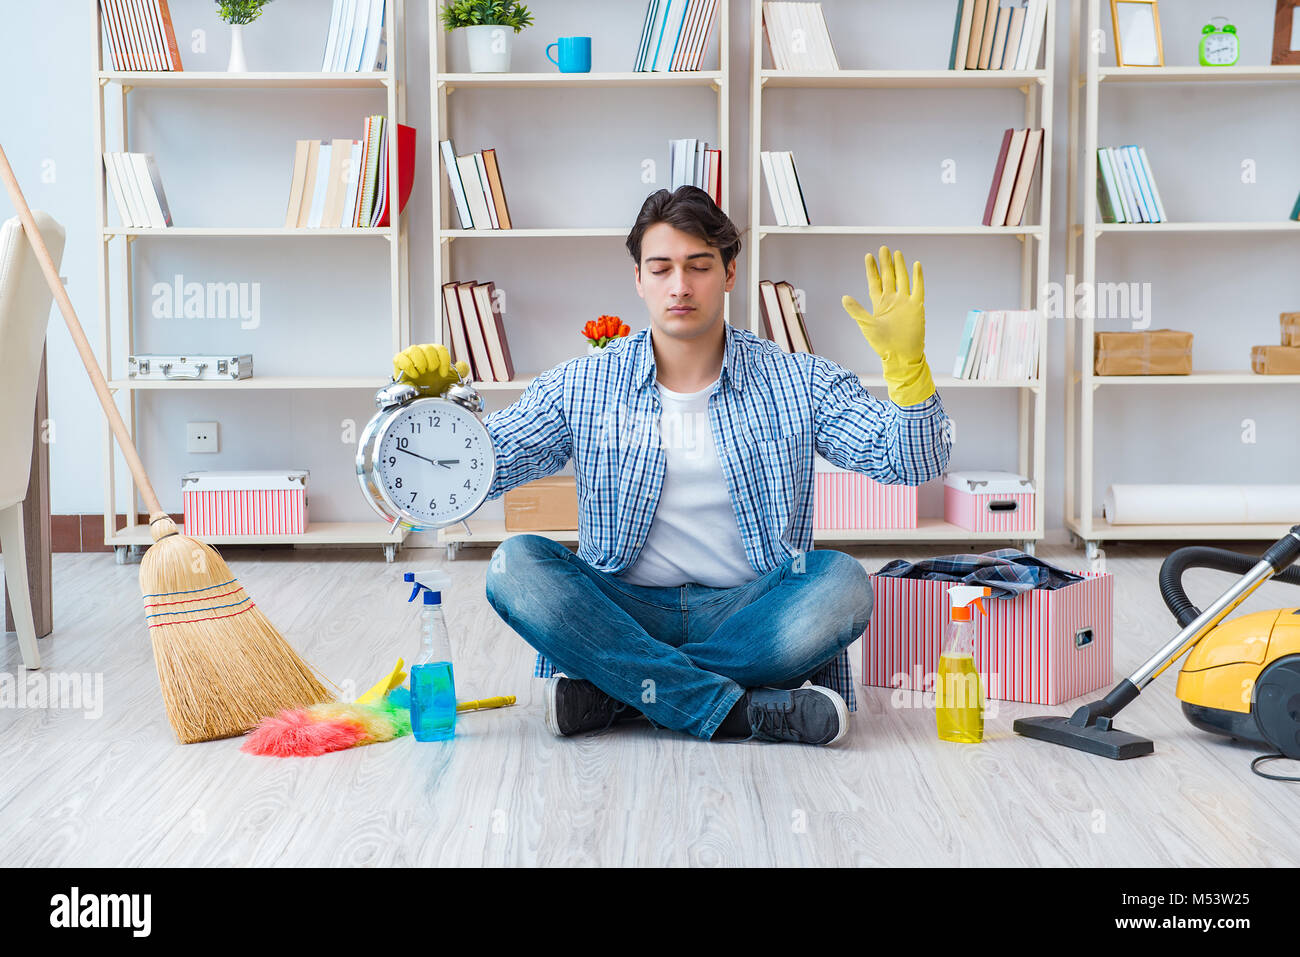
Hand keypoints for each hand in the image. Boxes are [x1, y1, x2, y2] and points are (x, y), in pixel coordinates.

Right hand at [392, 343, 469, 396]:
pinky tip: (414, 375)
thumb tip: (462, 365)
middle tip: (432, 373)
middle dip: (433, 363)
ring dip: (421, 363)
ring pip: (414, 349)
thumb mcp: (450, 379)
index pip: (440, 349)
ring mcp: (410, 355)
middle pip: (428, 348)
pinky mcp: (399, 362)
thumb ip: (460, 371)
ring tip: (422, 373)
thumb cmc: (433, 384)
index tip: (443, 373)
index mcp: (435, 352)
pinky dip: (408, 367)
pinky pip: (401, 358)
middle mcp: (422, 351)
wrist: (420, 394)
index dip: (444, 362)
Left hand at [841, 246, 935, 405]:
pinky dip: (918, 277)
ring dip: (900, 266)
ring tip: (897, 253)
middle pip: (888, 277)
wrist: (901, 356)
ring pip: (903, 279)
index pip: (875, 282)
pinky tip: (916, 265)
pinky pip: (918, 288)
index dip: (872, 270)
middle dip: (885, 263)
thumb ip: (856, 310)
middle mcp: (892, 301)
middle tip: (883, 248)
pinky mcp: (917, 306)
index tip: (868, 256)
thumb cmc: (882, 344)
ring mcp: (905, 303)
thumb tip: (844, 297)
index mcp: (879, 304)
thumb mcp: (866, 325)